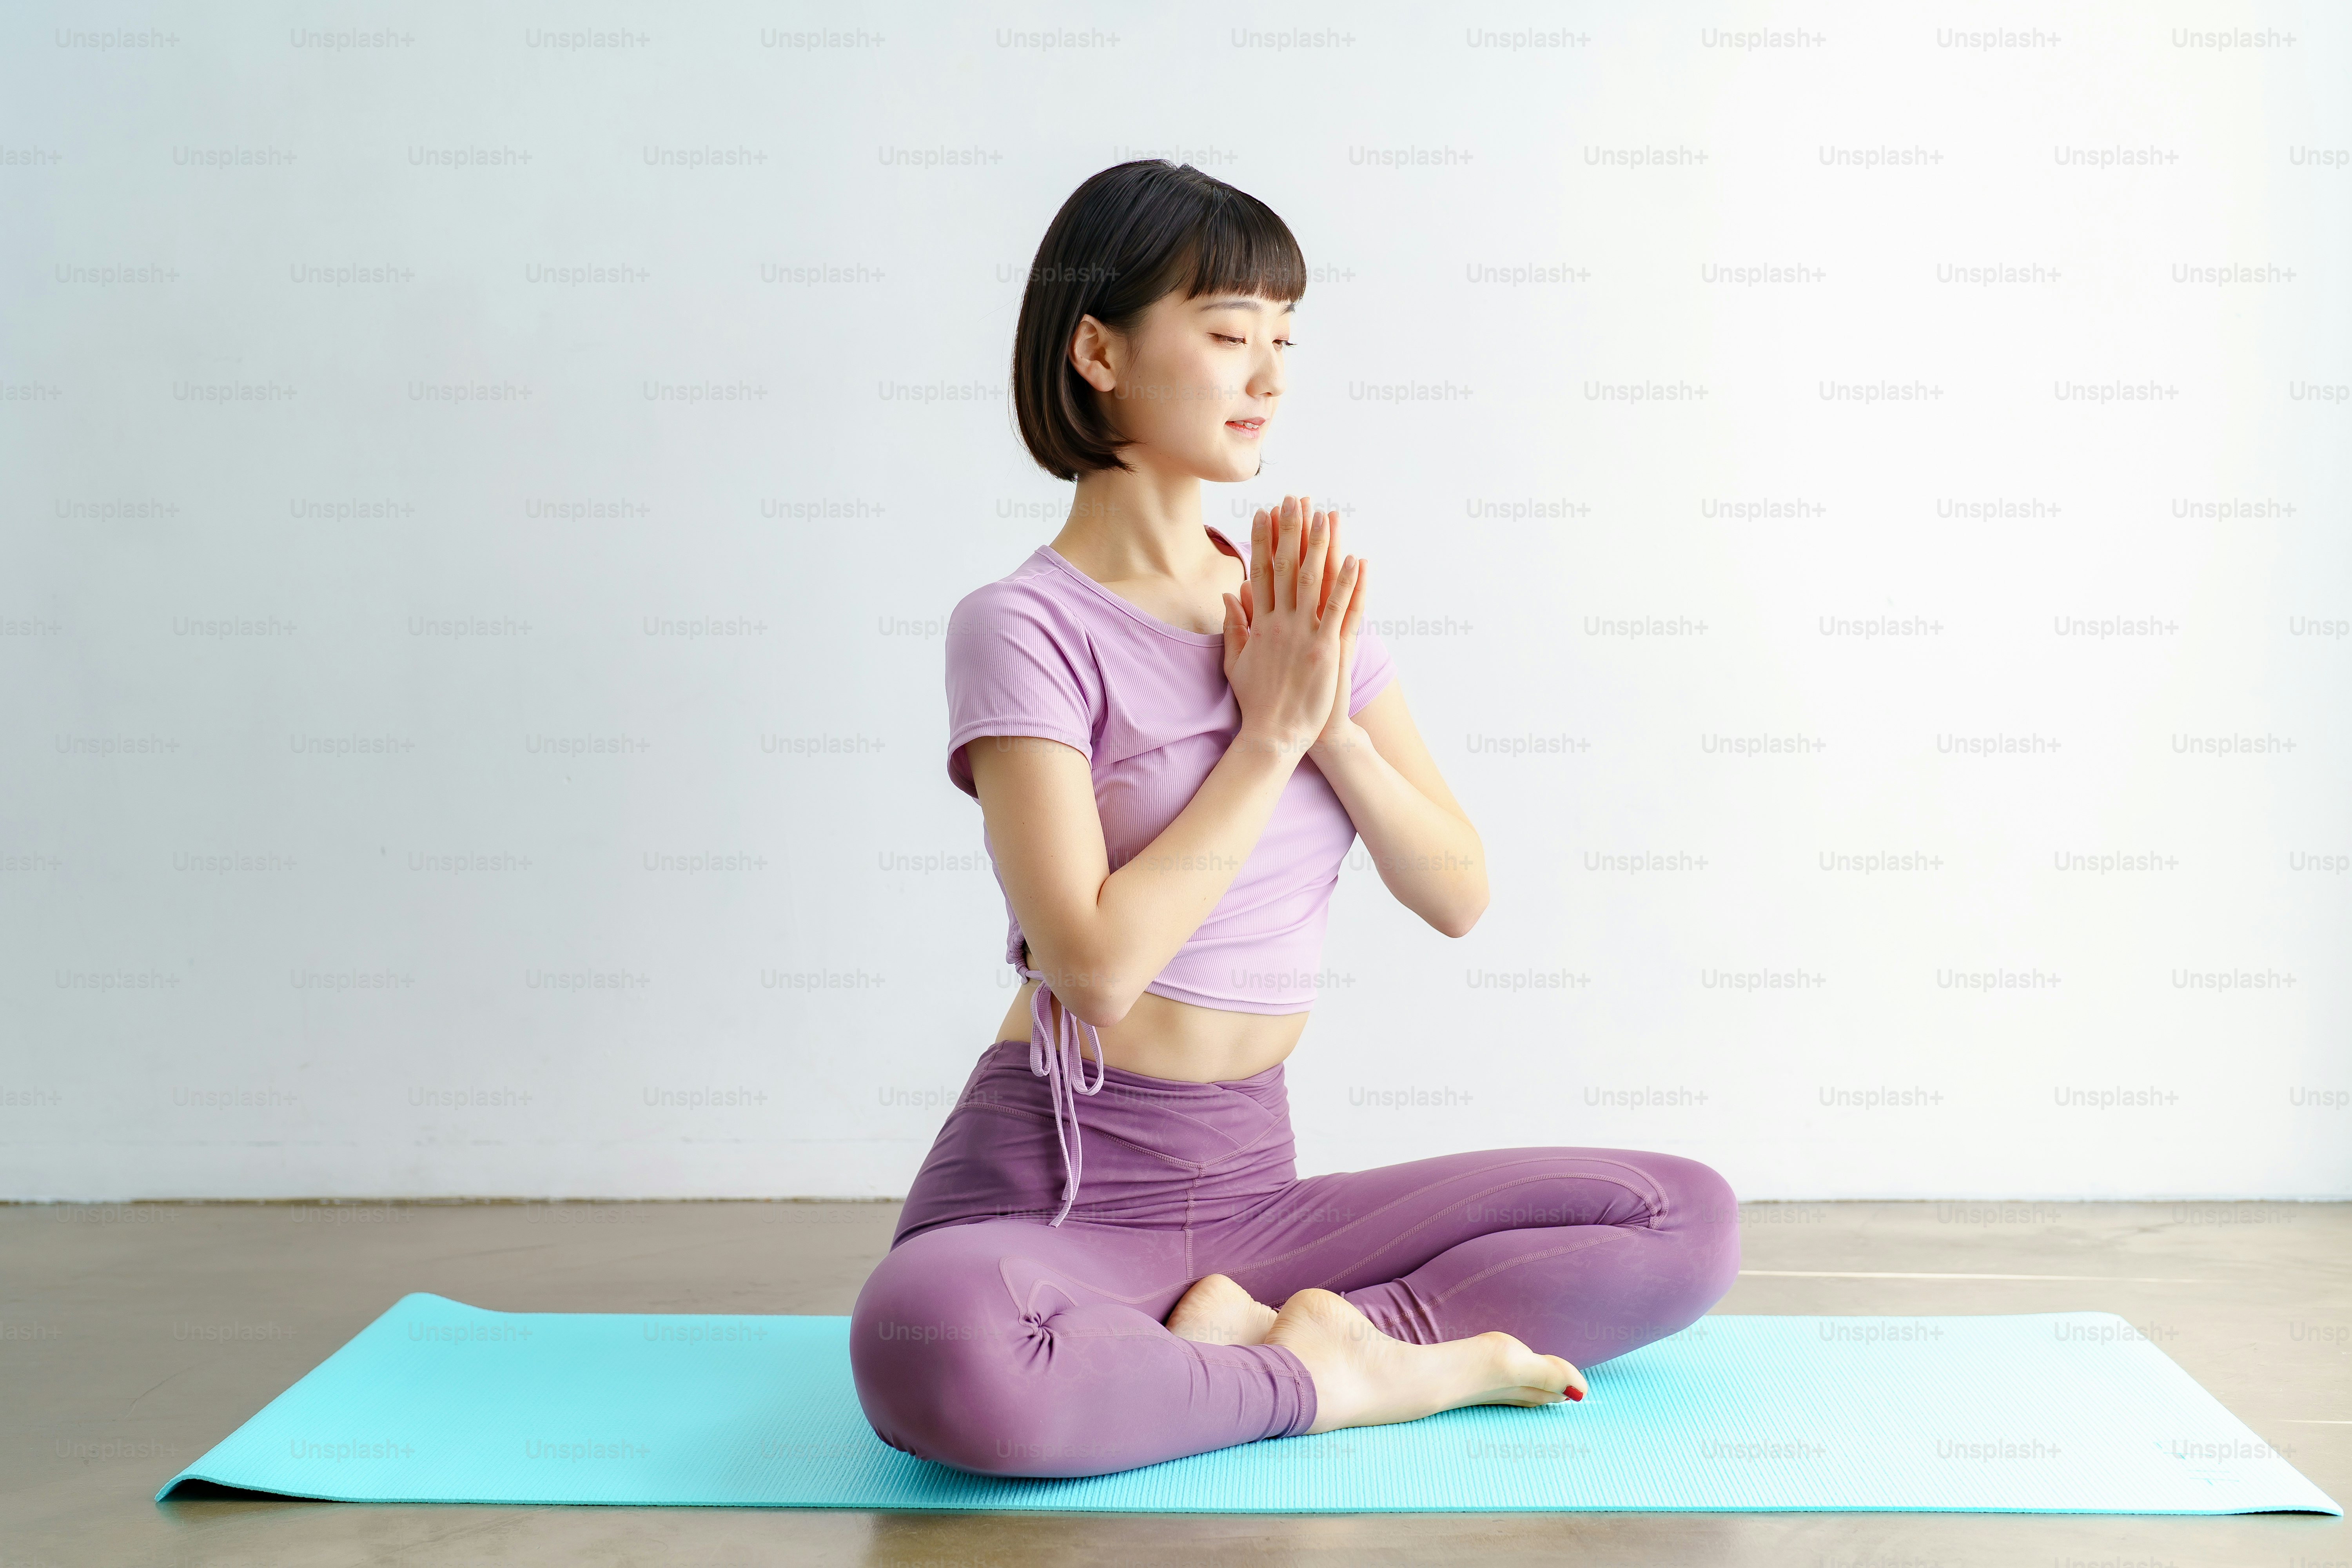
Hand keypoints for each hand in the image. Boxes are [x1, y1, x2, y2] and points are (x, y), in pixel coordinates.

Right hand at [1220, 495, 1361, 760]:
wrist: (1275, 735)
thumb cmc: (1258, 702)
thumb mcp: (1236, 662)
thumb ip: (1234, 627)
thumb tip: (1230, 594)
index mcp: (1259, 624)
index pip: (1260, 572)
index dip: (1263, 540)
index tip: (1265, 513)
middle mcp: (1280, 623)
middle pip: (1286, 567)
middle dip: (1291, 531)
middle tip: (1295, 499)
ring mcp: (1304, 635)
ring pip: (1314, 581)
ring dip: (1321, 546)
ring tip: (1328, 516)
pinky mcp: (1326, 650)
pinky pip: (1340, 611)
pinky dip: (1349, 585)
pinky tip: (1358, 560)